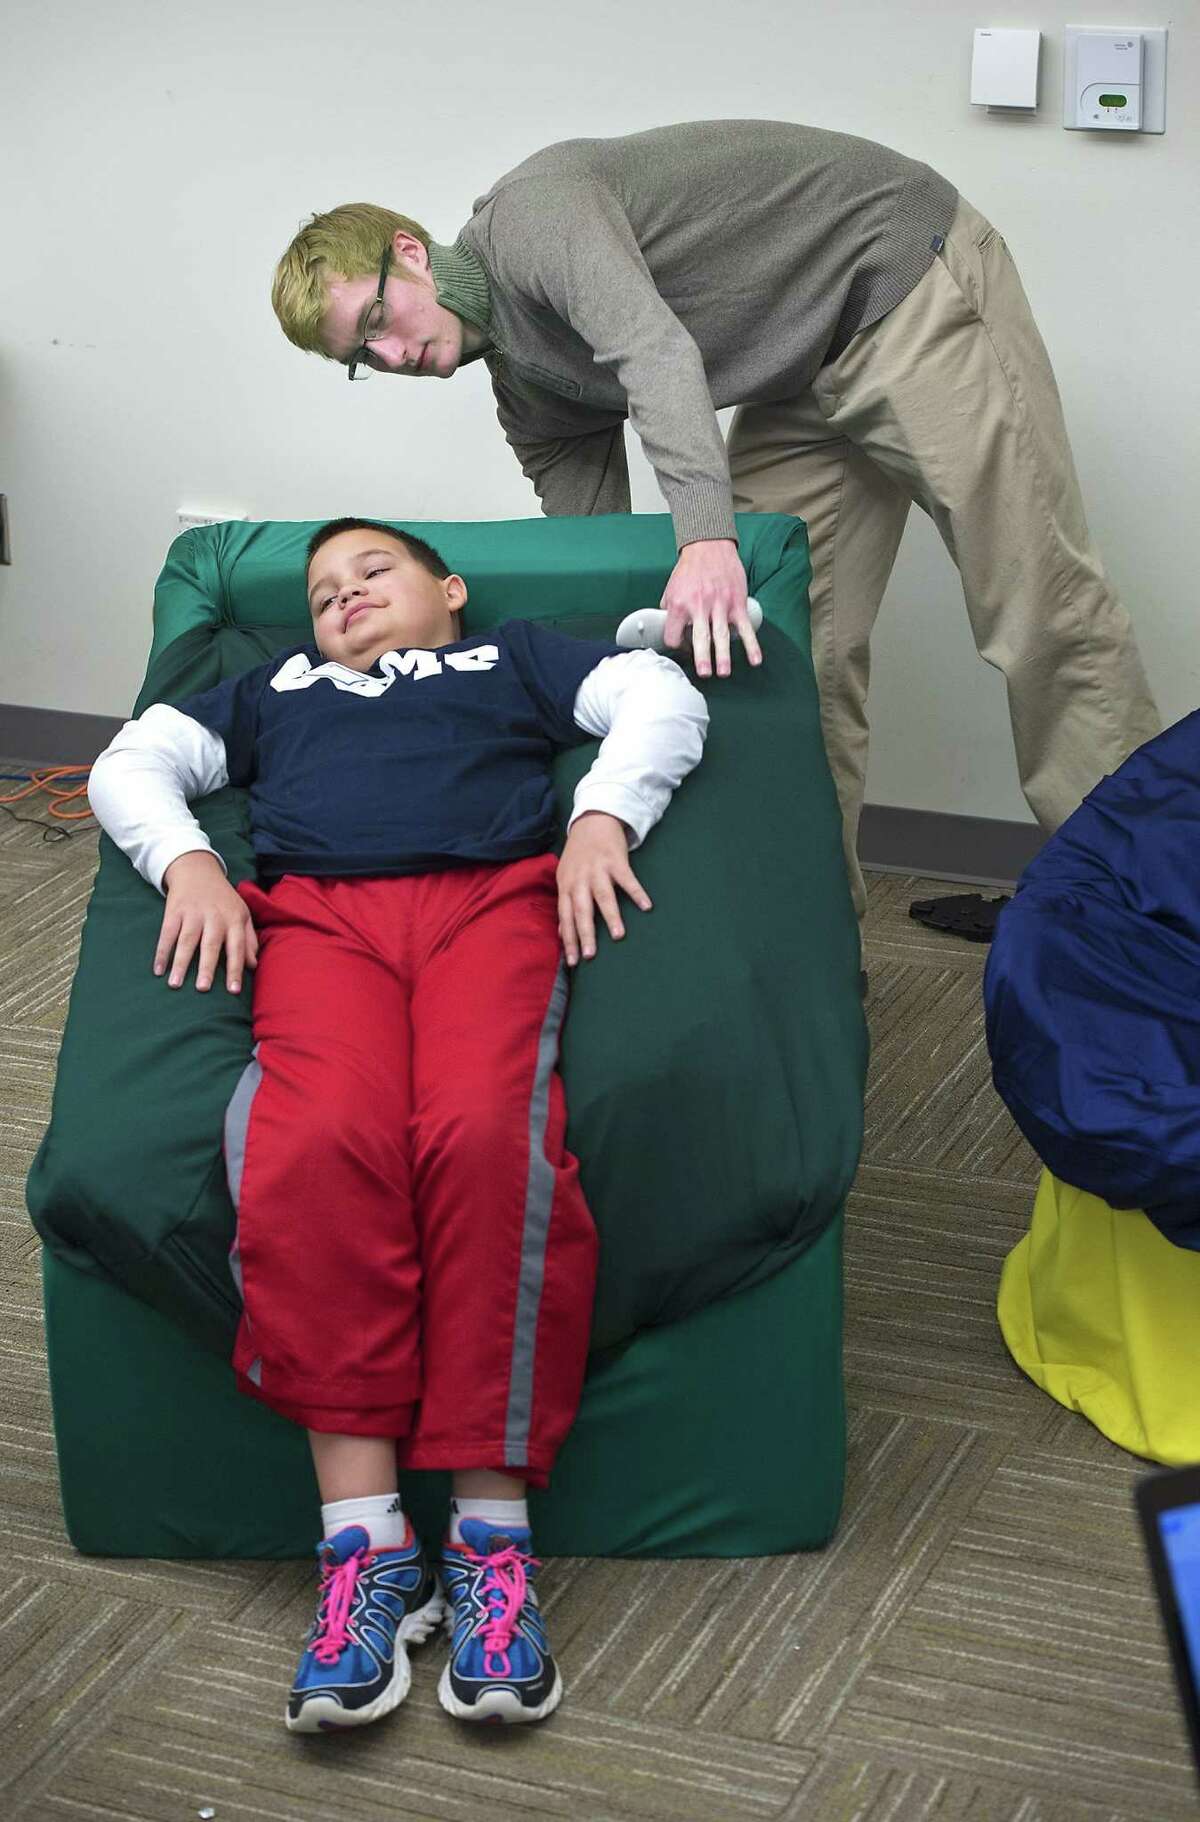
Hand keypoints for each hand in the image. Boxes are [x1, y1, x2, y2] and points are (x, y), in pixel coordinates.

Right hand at [156, 851, 257, 992]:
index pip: (236, 947)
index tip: (233, 991)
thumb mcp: (242, 913)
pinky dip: (162, 952)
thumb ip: (248, 940)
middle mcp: (214, 917)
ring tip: (175, 985)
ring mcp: (193, 913)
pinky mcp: (174, 911)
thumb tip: (253, 965)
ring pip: (186, 941)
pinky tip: (158, 969)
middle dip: (206, 967)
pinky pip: (166, 934)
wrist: (197, 869)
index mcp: (234, 919)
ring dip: (180, 963)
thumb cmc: (223, 899)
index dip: (235, 969)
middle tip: (202, 989)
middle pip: (210, 945)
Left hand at [557, 812, 651, 966]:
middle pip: (581, 910)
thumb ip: (566, 904)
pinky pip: (627, 879)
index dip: (568, 939)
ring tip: (618, 936)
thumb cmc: (579, 854)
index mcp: (566, 886)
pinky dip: (636, 892)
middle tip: (590, 956)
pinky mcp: (616, 860)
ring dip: (610, 916)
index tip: (573, 962)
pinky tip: (646, 906)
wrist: (592, 820)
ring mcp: (597, 869)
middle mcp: (579, 879)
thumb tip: (562, 932)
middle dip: (585, 934)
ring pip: (603, 896)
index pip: (565, 917)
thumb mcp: (566, 877)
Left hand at [660, 538, 762, 677]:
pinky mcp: (737, 603)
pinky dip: (752, 644)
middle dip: (702, 658)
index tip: (683, 648)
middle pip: (700, 638)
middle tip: (704, 674)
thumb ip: (669, 610)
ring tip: (724, 672)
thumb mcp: (670, 588)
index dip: (676, 644)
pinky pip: (745, 627)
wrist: (709, 546)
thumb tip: (669, 629)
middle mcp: (699, 606)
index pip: (673, 635)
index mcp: (679, 605)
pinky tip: (755, 659)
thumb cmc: (689, 569)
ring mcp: (720, 605)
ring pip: (722, 635)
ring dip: (724, 655)